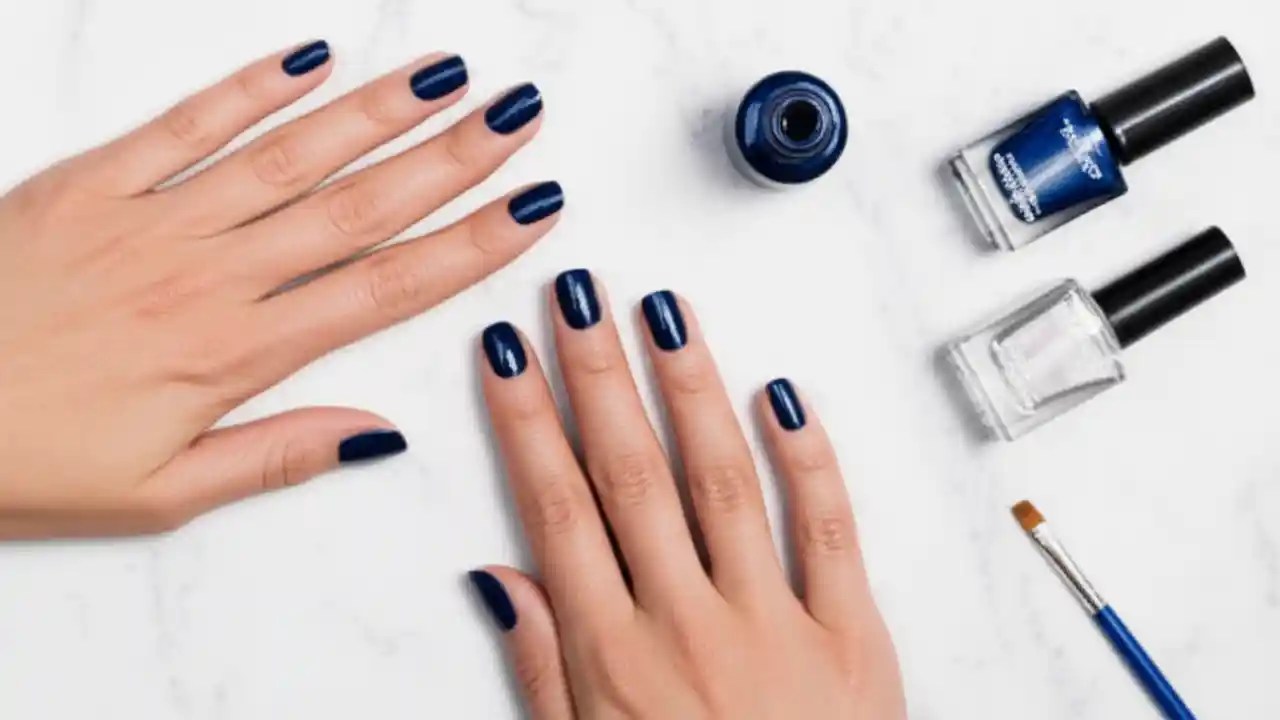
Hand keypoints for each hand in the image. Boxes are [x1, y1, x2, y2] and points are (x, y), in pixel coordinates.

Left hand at [0, 41, 560, 538]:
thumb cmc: (26, 460)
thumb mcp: (160, 494)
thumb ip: (278, 454)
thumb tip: (379, 433)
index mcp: (235, 354)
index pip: (384, 288)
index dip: (468, 246)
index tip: (532, 209)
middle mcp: (210, 274)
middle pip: (356, 206)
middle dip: (450, 159)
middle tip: (518, 116)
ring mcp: (152, 218)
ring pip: (289, 155)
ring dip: (375, 113)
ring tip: (446, 78)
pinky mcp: (91, 182)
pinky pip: (185, 124)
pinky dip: (248, 88)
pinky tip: (309, 58)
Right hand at [470, 272, 906, 718]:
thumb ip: (544, 668)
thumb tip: (496, 577)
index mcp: (614, 658)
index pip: (555, 510)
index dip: (526, 422)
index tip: (505, 352)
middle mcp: (686, 626)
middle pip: (630, 475)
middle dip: (596, 375)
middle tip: (575, 294)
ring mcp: (773, 624)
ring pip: (721, 482)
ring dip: (688, 389)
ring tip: (661, 313)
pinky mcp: (852, 635)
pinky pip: (828, 529)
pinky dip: (807, 456)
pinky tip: (781, 392)